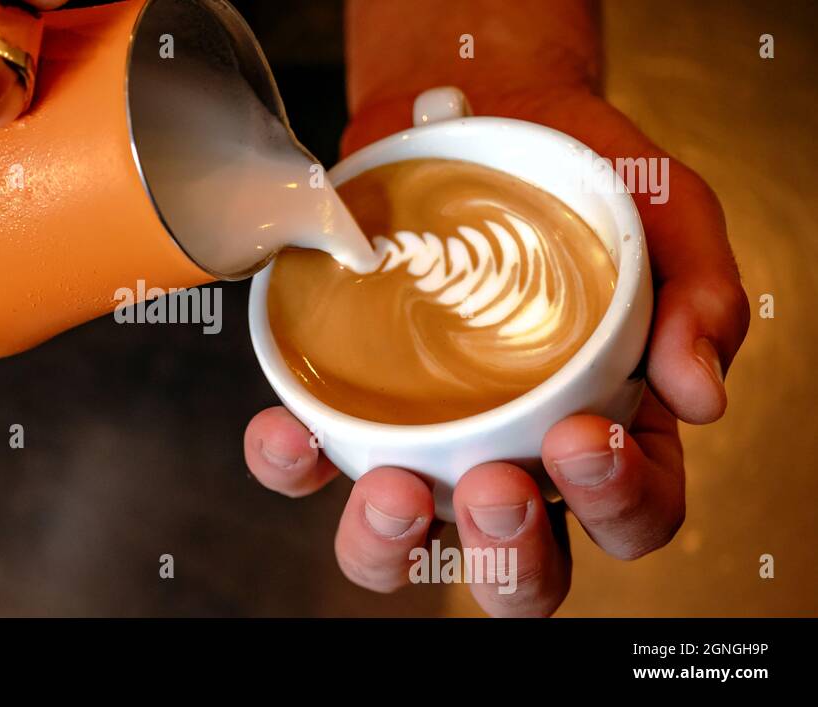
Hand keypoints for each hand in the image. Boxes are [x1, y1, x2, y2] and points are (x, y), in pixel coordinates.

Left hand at [243, 87, 750, 616]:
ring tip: (389, 488)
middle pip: (521, 569)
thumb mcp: (665, 213)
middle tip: (490, 484)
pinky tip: (290, 429)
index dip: (615, 504)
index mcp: (608, 430)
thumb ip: (700, 295)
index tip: (585, 437)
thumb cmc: (575, 178)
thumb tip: (699, 397)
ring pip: (401, 546)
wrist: (477, 109)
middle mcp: (512, 456)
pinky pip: (306, 467)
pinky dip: (290, 463)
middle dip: (508, 552)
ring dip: (389, 542)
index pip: (631, 514)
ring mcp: (422, 441)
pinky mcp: (344, 405)